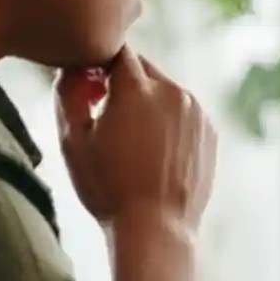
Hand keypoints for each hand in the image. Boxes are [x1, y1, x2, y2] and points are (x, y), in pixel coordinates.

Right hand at [55, 46, 217, 234]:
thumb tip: (75, 69)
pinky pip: (185, 114)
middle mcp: (173, 91)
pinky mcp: (210, 133)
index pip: (116, 52)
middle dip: (123, 83)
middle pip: (143, 69)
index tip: (89, 88)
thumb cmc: (108, 188)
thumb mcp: (72, 140)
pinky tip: (155, 153)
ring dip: (148, 103)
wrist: (156, 228)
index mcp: (137, 87)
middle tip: (106, 115)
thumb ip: (69, 93)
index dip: (99, 65)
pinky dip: (170, 122)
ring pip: (166, 92)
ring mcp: (197, 112)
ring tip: (132, 141)